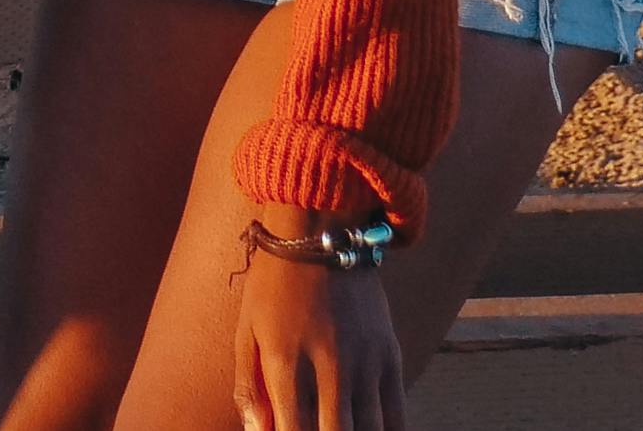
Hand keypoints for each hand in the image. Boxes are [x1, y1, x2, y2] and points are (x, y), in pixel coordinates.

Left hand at [229, 230, 403, 430]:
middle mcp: (327, 362)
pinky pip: (396, 411)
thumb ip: (248, 384)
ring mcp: (363, 359)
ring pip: (368, 428)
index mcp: (284, 357)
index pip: (292, 428)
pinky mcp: (389, 352)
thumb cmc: (274, 284)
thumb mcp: (246, 328)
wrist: (321, 232)